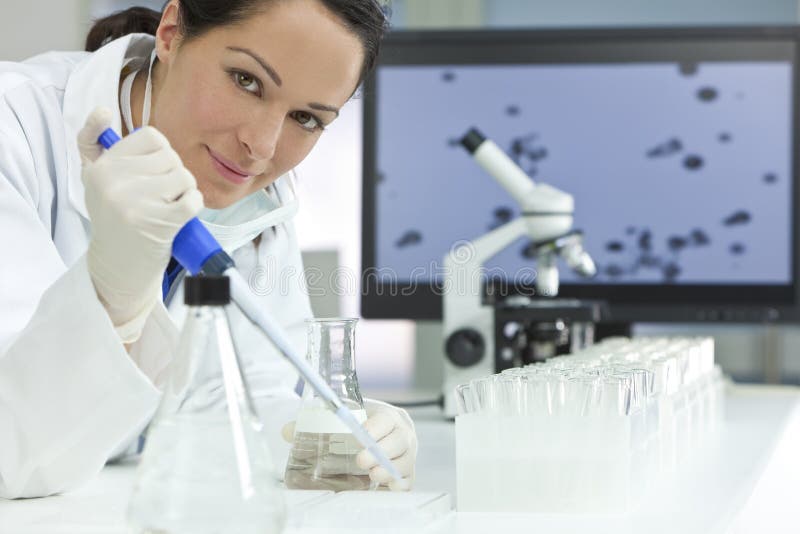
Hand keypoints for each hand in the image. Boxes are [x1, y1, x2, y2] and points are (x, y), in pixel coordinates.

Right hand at [78, 107, 202, 341]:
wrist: (117, 267)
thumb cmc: (114, 218)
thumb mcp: (94, 179)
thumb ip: (92, 143)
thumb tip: (101, 111)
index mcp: (101, 167)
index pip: (152, 136)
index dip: (160, 155)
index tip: (148, 175)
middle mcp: (113, 182)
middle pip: (171, 157)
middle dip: (173, 175)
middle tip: (159, 197)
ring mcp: (135, 203)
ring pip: (184, 176)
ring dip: (185, 192)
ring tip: (167, 208)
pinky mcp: (158, 222)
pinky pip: (193, 199)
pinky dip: (194, 207)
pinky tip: (180, 217)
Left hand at [281, 399, 416, 490]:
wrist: (389, 429)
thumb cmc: (366, 422)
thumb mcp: (347, 416)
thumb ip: (318, 422)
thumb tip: (286, 431)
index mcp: (388, 416)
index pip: (386, 419)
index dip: (375, 428)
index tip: (360, 437)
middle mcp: (403, 433)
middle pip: (399, 442)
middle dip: (380, 453)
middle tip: (360, 461)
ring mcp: (408, 453)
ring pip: (405, 463)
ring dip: (388, 471)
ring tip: (372, 476)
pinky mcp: (408, 472)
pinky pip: (409, 481)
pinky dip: (398, 487)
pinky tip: (386, 489)